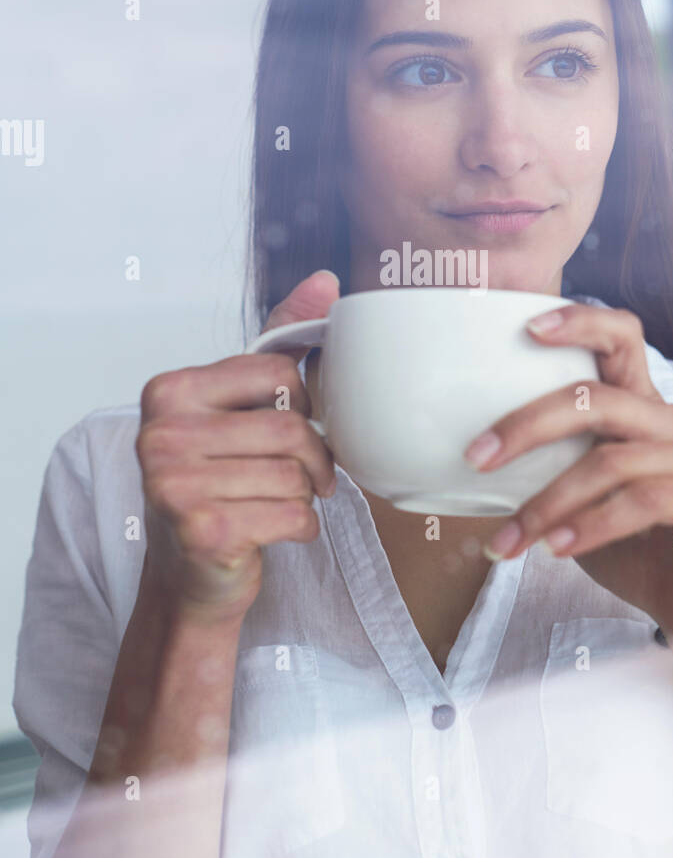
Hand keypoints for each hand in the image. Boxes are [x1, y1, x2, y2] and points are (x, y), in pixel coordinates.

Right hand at [136, 270, 339, 622]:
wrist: (189, 576)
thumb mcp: (239, 406)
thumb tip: (325, 281)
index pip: (279, 372)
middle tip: (306, 476)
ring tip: (282, 503)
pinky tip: (275, 530)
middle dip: (314, 460)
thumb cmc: (218, 484)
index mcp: (171, 391)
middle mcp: (161, 433)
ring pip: (295, 475)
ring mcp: (174, 483)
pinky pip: (292, 514)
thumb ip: (278, 341)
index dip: (303, 406)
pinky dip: (301, 527)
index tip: (293, 427)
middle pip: (291, 430)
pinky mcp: (201, 529)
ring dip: (306, 496)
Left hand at [464, 302, 672, 638]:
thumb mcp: (578, 502)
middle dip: (528, 426)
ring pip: (612, 461)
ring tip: (509, 540)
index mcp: (646, 409)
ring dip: (548, 504)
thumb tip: (473, 453)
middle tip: (476, 457)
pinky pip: (644, 501)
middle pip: (599, 400)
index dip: (580, 322)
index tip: (526, 328)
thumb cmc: (630, 553)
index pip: (622, 338)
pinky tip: (554, 550)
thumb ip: (551, 466)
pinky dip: (590, 526)